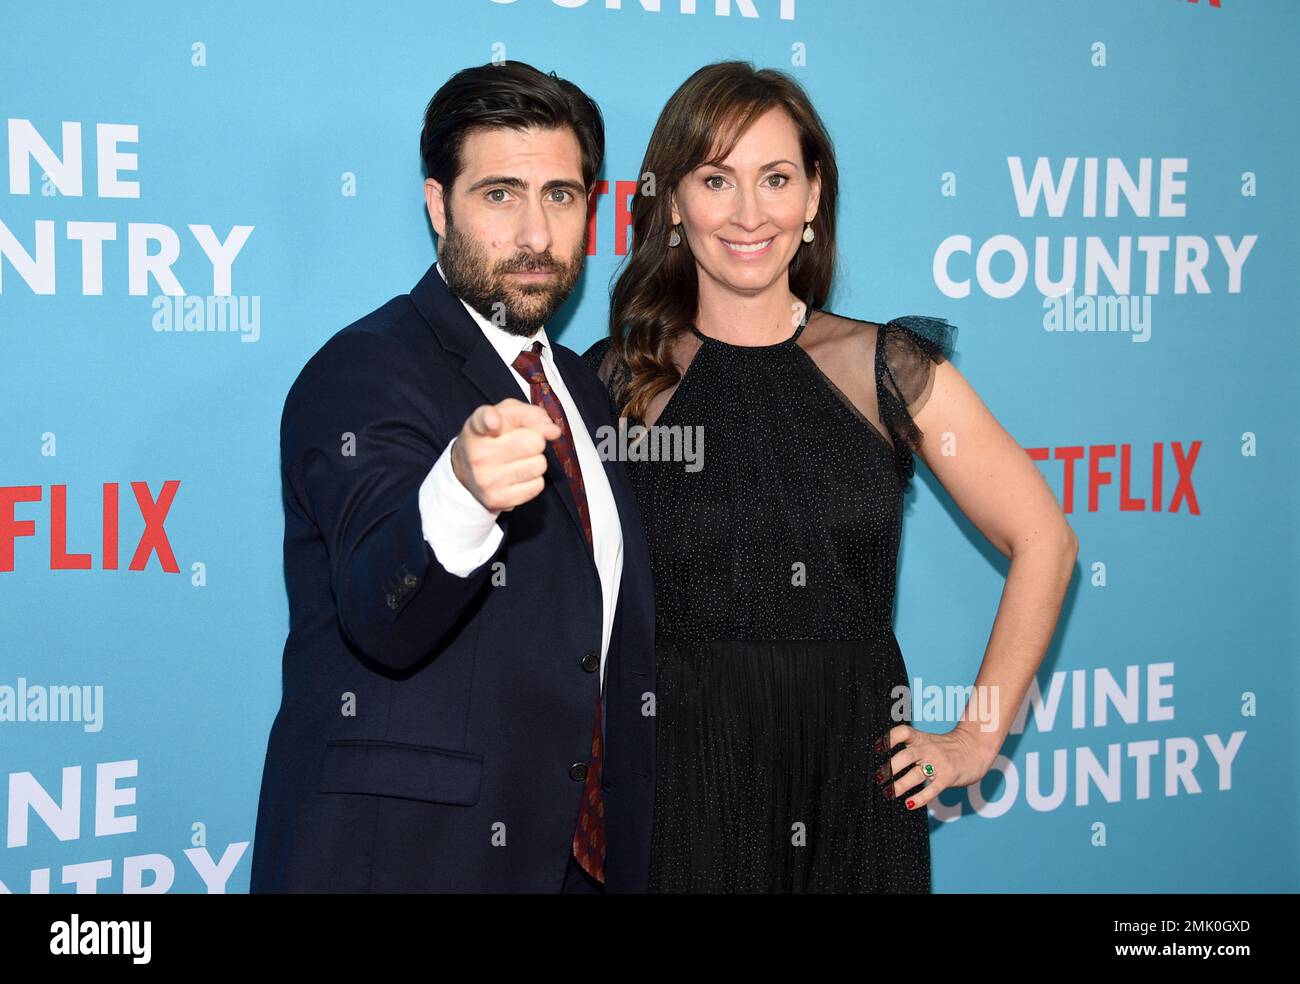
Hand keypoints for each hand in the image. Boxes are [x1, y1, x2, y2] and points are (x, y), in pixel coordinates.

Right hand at [451, 398, 561, 510]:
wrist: (467, 472)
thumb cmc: (494, 437)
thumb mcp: (508, 416)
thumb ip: (532, 415)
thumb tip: (554, 431)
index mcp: (476, 428)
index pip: (483, 420)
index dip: (490, 419)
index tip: (494, 422)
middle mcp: (477, 454)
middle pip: (534, 442)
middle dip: (535, 441)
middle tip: (521, 444)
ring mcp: (485, 480)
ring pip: (539, 465)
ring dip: (535, 461)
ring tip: (518, 460)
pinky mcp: (496, 500)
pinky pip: (537, 485)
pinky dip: (533, 479)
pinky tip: (517, 476)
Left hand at [874, 724, 994, 812]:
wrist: (976, 748)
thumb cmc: (948, 747)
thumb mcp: (929, 741)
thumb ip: (913, 748)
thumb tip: (888, 764)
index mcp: (921, 739)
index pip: (903, 732)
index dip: (889, 738)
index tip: (877, 748)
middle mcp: (928, 749)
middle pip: (905, 756)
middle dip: (890, 768)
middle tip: (878, 778)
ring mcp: (938, 763)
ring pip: (916, 774)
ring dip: (900, 785)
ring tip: (888, 793)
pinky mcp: (948, 777)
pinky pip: (932, 789)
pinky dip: (920, 798)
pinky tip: (909, 804)